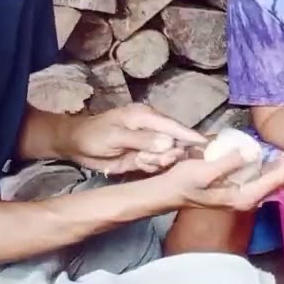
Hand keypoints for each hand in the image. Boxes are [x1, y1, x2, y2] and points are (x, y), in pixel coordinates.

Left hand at [65, 103, 207, 174]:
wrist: (76, 145)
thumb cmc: (93, 136)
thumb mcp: (115, 137)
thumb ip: (143, 140)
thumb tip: (169, 143)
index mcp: (146, 116)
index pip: (174, 126)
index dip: (190, 136)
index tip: (207, 145)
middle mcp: (152, 128)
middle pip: (175, 143)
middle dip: (169, 155)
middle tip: (156, 161)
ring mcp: (149, 143)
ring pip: (167, 156)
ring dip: (158, 162)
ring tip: (141, 161)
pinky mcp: (144, 155)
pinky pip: (157, 164)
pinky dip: (151, 167)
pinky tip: (139, 164)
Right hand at [163, 141, 283, 210]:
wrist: (170, 192)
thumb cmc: (184, 183)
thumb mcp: (202, 172)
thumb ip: (226, 164)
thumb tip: (246, 154)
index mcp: (243, 197)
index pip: (275, 179)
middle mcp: (248, 198)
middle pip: (280, 181)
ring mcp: (246, 193)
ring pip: (276, 179)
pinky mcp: (241, 186)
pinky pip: (266, 177)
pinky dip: (278, 167)